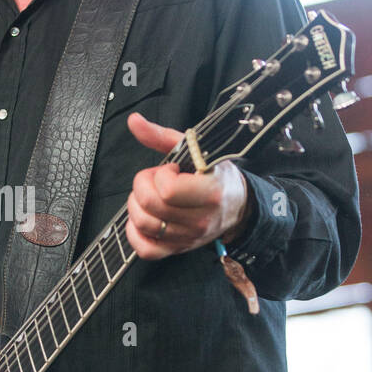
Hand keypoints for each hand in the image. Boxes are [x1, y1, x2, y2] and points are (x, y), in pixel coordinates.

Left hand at [124, 112, 251, 260]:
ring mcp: (188, 237)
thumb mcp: (197, 149)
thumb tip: (133, 121)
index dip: (161, 175)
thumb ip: (161, 136)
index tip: (171, 170)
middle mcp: (200, 220)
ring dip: (136, 205)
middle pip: (150, 206)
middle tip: (156, 180)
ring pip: (143, 225)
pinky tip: (143, 217)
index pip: (168, 190)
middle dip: (143, 186)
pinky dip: (135, 233)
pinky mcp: (177, 249)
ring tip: (151, 195)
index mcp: (210, 193)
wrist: (237, 205)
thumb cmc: (215, 175)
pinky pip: (145, 249)